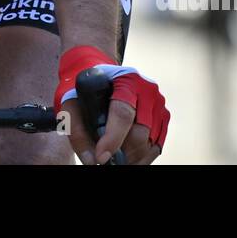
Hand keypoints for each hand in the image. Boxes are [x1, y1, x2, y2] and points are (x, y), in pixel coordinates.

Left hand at [55, 46, 167, 164]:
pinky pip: (156, 146)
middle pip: (139, 132)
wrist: (103, 78)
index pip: (122, 113)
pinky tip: (128, 155)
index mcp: (124, 80)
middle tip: (106, 157)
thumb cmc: (88, 91)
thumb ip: (77, 131)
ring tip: (116, 155)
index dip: (113, 139)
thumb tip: (92, 160)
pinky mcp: (163, 117)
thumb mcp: (73, 104)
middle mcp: (146, 90)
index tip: (102, 156)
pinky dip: (142, 156)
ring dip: (132, 156)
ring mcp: (158, 104)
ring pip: (149, 143)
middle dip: (122, 151)